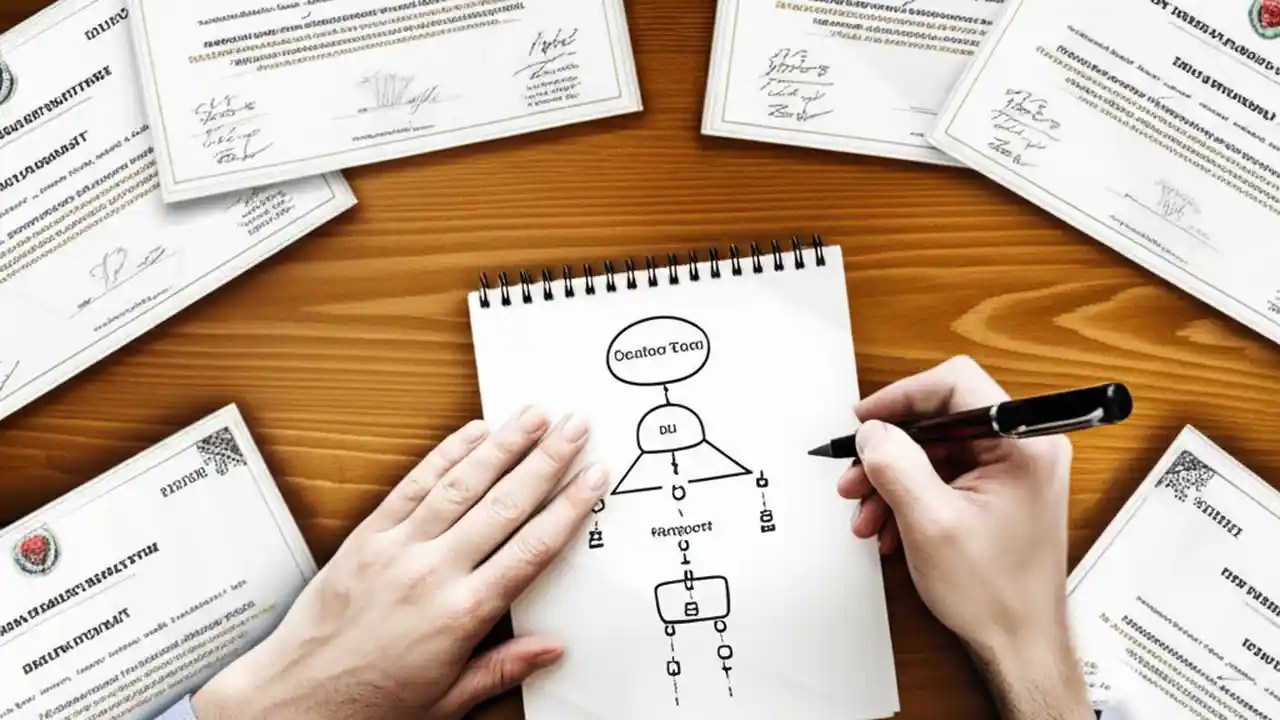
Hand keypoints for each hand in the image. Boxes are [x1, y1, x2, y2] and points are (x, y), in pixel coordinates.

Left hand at [191, 408, 607, 719]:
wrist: (294, 699)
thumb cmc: (369, 705)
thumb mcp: (447, 701)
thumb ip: (503, 669)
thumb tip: (552, 649)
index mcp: (462, 614)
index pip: (532, 548)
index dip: (569, 508)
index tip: (593, 478)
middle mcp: (433, 572)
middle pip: (505, 504)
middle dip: (547, 460)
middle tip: (576, 426)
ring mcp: (398, 548)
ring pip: (462, 484)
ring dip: (503, 444)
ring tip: (533, 415)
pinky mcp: (367, 537)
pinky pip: (413, 485)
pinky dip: (445, 455)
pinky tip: (472, 433)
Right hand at [836, 357, 1090, 718]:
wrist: (1019, 644)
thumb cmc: (995, 594)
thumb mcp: (930, 524)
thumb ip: (897, 467)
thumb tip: (873, 432)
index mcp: (1024, 444)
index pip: (956, 384)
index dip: (902, 397)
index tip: (867, 420)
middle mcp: (1025, 449)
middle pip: (939, 420)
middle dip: (890, 451)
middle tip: (855, 476)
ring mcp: (1012, 472)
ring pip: (934, 451)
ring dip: (892, 479)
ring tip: (866, 513)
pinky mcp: (998, 493)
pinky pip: (942, 476)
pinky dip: (908, 495)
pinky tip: (887, 525)